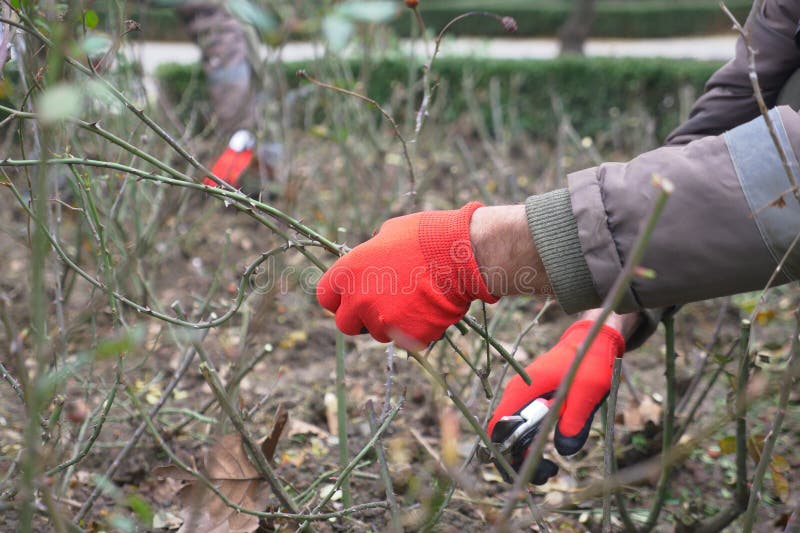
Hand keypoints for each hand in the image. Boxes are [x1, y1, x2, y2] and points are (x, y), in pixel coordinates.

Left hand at [316, 202, 497, 348]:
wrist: (460, 254)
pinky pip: (406, 339)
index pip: (326, 297)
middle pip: (346, 324)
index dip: (340, 298)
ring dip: (390, 323)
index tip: (353, 297)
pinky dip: (416, 329)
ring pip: (378, 333)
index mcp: (348, 272)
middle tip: (381, 307)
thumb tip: (371, 260)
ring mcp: (382, 321)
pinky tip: (430, 308)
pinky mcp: (407, 337)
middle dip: (360, 319)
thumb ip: (371, 254)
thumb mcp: (389, 233)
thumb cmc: (427, 235)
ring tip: (415, 301)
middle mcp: (359, 300)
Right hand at [487, 320, 624, 483]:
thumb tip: (563, 451)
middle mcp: (516, 393)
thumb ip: (574, 421)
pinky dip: (530, 441)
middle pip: (502, 433)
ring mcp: (522, 395)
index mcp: (523, 389)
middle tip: (546, 474)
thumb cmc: (589, 361)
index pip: (498, 425)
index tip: (526, 471)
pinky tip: (549, 451)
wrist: (591, 339)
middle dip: (517, 459)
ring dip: (524, 452)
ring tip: (550, 468)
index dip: (504, 452)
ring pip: (512, 430)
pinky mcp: (531, 398)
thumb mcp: (587, 392)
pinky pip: (522, 424)